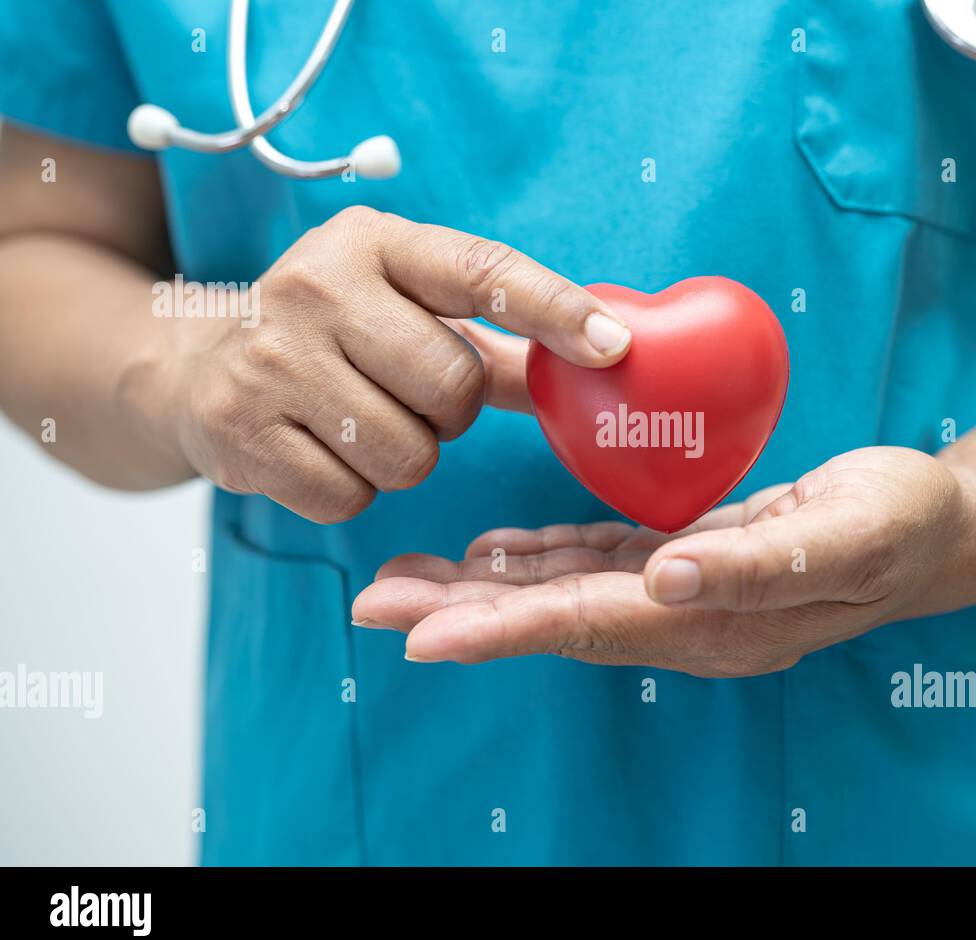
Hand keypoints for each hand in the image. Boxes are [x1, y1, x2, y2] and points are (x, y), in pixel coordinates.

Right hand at [139, 206, 629, 522]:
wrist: (195, 367)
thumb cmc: (333, 335)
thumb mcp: (401, 306)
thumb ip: (498, 338)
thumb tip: (604, 358)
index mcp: (373, 242)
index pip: (481, 271)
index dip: (553, 309)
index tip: (614, 346)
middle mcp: (315, 285)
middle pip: (455, 387)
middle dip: (452, 411)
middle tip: (410, 395)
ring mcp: (270, 357)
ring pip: (409, 454)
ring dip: (405, 455)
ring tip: (360, 418)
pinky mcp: (237, 428)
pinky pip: (351, 496)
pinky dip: (351, 489)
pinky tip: (319, 449)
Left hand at [351, 447, 975, 676]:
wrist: (936, 530)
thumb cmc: (901, 525)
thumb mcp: (849, 536)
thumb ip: (758, 566)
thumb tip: (665, 581)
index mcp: (718, 621)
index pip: (592, 625)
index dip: (506, 629)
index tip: (424, 638)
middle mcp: (686, 620)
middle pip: (556, 618)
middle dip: (463, 614)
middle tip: (374, 602)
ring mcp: (682, 595)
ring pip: (565, 593)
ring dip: (483, 589)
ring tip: (404, 580)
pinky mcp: (686, 562)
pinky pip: (597, 566)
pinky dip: (538, 560)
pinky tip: (490, 554)